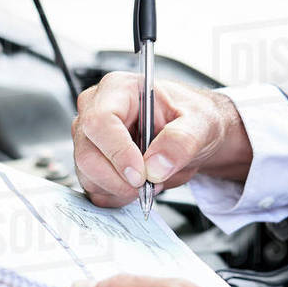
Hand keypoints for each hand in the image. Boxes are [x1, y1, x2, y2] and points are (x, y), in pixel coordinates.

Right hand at [72, 73, 252, 208]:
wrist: (191, 134)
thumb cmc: (190, 117)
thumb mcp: (200, 122)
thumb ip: (182, 141)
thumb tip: (156, 167)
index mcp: (119, 90)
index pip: (100, 121)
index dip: (118, 152)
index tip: (141, 174)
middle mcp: (96, 112)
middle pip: (87, 154)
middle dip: (118, 179)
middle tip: (148, 185)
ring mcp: (89, 140)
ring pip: (87, 176)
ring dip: (120, 189)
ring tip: (149, 182)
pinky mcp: (91, 164)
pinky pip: (94, 190)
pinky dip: (117, 197)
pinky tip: (137, 186)